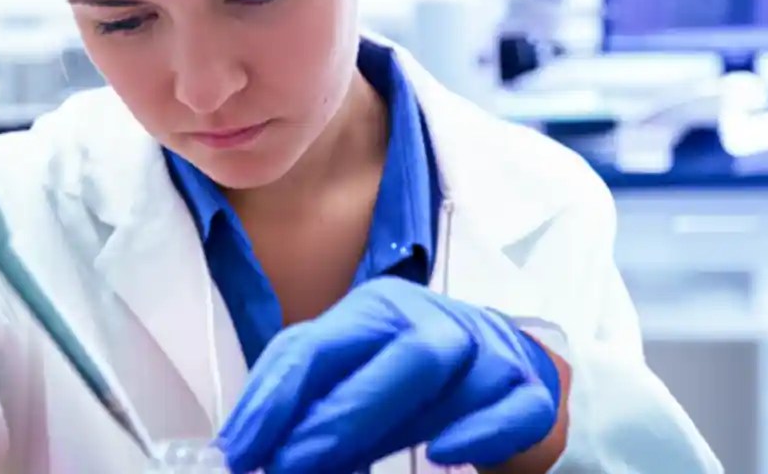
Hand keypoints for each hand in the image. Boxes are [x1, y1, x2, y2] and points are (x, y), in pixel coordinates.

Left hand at [217, 277, 561, 473]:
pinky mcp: (526, 393)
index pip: (320, 344)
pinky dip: (477, 434)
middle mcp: (432, 321)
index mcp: (376, 310)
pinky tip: (443, 455)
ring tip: (340, 470)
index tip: (241, 449)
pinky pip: (510, 411)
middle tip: (286, 466)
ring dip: (387, 430)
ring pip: (442, 382)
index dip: (276, 398)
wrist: (504, 364)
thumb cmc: (407, 371)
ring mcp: (486, 354)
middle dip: (333, 419)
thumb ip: (301, 396)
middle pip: (389, 358)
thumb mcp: (348, 368)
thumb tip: (245, 444)